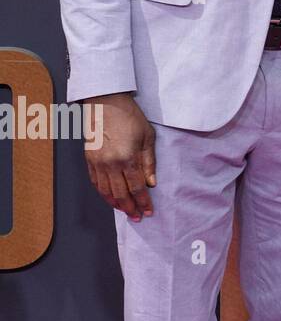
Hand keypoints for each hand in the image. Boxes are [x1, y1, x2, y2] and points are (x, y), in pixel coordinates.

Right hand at [83, 93, 155, 220]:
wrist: (105, 103)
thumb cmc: (130, 117)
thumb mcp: (147, 137)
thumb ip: (149, 162)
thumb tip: (152, 183)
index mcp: (127, 158)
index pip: (137, 187)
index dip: (143, 201)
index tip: (149, 211)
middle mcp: (110, 164)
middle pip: (121, 193)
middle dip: (130, 207)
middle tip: (138, 217)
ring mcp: (97, 163)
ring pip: (106, 191)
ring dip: (116, 204)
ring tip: (126, 211)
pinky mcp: (89, 160)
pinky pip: (96, 183)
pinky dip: (103, 193)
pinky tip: (110, 198)